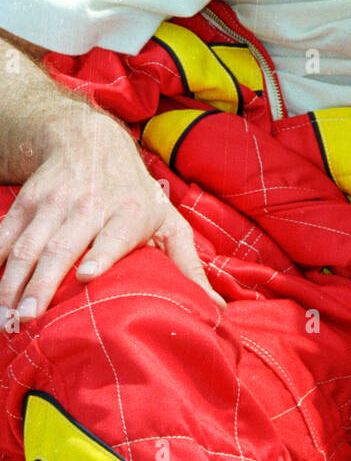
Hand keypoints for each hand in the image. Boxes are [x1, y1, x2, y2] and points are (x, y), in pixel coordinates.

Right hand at [0, 106, 223, 324]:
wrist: (91, 140)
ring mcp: (54, 203)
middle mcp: (90, 206)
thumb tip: (220, 308)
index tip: (86, 275)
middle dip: (41, 284)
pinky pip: (5, 236)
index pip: (114, 234)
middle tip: (27, 320)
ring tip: (4, 316)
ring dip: (12, 283)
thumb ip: (189, 265)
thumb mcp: (168, 222)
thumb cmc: (136, 193)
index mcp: (129, 213)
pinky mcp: (27, 203)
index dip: (101, 253)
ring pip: (28, 246)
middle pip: (62, 247)